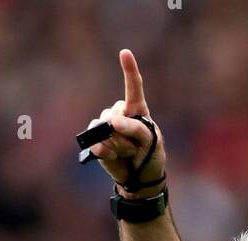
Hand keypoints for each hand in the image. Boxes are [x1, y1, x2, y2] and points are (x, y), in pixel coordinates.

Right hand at [86, 49, 165, 191]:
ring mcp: (106, 126)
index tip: (125, 53)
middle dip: (126, 135)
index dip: (129, 70)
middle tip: (135, 148)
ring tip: (127, 153)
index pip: (134, 88)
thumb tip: (112, 122)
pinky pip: (96, 140)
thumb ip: (135, 129)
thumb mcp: (151, 142)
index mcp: (137, 110)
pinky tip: (114, 156)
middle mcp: (119, 113)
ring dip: (119, 145)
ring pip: (105, 128)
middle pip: (116, 115)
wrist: (138, 179)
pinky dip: (106, 151)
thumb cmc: (149, 157)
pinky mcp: (96, 139)